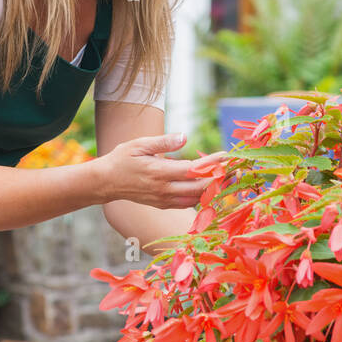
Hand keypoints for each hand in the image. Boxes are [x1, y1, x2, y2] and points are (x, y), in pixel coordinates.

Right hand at [99, 132, 219, 208]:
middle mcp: (164, 189)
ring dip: (212, 190)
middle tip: (234, 169)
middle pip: (199, 188)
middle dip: (218, 179)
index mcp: (159, 172)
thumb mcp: (139, 144)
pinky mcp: (163, 205)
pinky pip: (187, 204)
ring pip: (195, 199)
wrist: (106, 183)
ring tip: (226, 178)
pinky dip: (200, 197)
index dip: (212, 164)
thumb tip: (185, 136)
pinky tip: (210, 187)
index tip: (227, 157)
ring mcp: (164, 200)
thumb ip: (163, 141)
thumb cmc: (122, 159)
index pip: (193, 170)